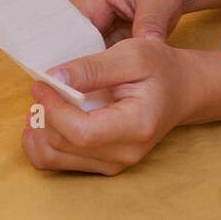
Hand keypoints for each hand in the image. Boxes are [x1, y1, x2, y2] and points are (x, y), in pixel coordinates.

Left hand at [22, 38, 198, 173]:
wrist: (183, 90)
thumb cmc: (161, 68)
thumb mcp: (133, 54)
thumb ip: (92, 67)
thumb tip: (52, 78)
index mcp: (137, 126)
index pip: (80, 132)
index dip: (52, 109)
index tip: (41, 83)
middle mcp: (125, 153)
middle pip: (61, 145)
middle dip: (42, 115)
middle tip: (42, 88)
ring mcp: (115, 164)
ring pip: (52, 158)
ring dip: (37, 131)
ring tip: (41, 105)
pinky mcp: (104, 165)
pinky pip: (58, 163)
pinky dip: (42, 143)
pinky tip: (46, 121)